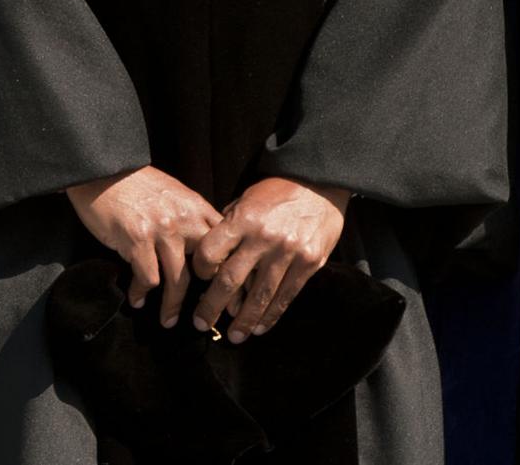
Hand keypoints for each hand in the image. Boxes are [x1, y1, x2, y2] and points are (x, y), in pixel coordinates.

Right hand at [66, 166, 221, 326]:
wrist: (104, 171)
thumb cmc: (138, 185)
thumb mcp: (174, 194)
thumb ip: (191, 217)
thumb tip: (204, 247)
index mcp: (196, 206)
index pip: (224, 241)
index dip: (229, 268)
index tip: (232, 291)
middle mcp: (184, 218)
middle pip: (208, 265)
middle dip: (210, 293)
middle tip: (207, 313)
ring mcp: (162, 230)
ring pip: (178, 280)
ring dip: (172, 305)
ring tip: (168, 321)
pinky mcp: (137, 240)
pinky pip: (147, 279)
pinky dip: (141, 293)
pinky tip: (137, 299)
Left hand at [190, 177, 350, 343]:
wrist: (320, 183)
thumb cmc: (278, 191)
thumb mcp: (247, 198)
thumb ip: (229, 226)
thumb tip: (211, 258)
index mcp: (244, 218)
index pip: (210, 251)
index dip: (199, 269)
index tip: (198, 279)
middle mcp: (264, 237)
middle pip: (230, 280)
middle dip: (212, 307)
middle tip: (202, 323)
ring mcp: (288, 252)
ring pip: (259, 296)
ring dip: (243, 320)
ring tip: (234, 335)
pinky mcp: (309, 263)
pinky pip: (286, 296)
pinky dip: (271, 316)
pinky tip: (260, 327)